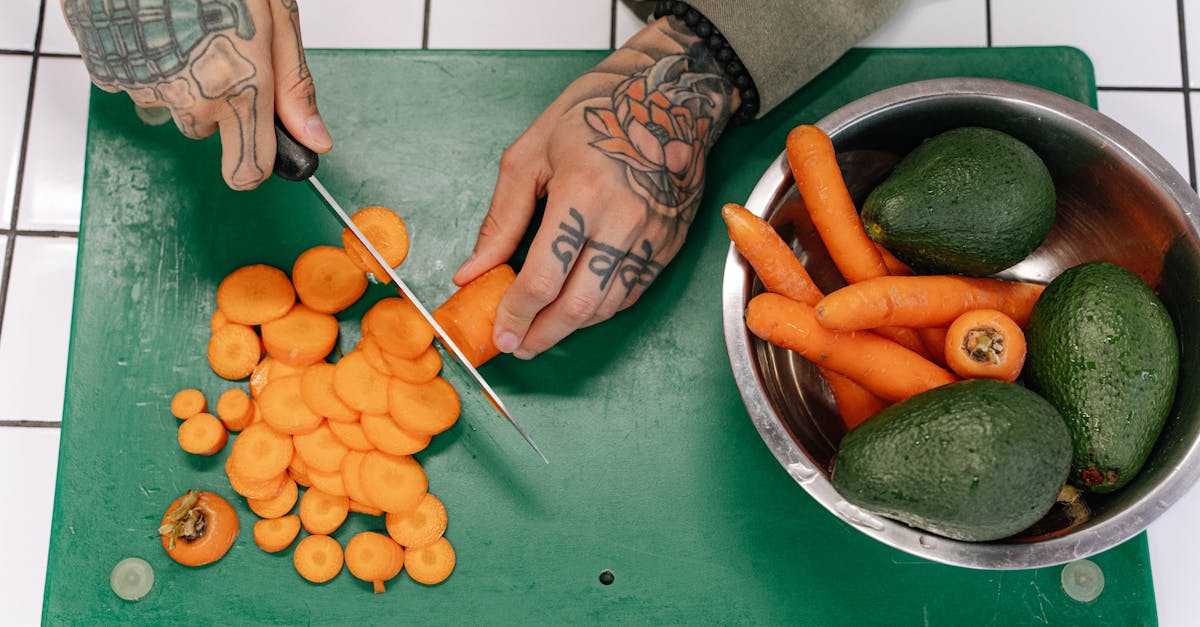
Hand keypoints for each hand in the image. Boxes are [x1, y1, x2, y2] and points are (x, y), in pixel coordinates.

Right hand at [61, 0, 330, 189]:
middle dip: (217, 103)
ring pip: (171, 105)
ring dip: (179, 80)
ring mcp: (145, 86)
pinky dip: (144, 62)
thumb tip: (314, 138)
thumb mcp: (277, 20)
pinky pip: (134, 83)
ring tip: (184, 30)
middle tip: (217, 49)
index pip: (248, 170)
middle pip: (208, 130)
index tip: (258, 159)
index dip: (256, 167)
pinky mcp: (107, 71)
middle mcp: (190, 97)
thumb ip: (295, 87)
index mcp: (239, 88)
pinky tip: (154, 28)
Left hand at [453, 17, 737, 358]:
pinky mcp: (669, 243)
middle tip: (519, 346)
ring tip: (542, 330)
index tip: (501, 333)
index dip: (516, 314)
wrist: (667, 97)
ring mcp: (652, 235)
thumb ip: (501, 221)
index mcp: (583, 191)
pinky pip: (631, 293)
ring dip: (571, 327)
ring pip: (608, 306)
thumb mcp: (530, 156)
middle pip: (579, 304)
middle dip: (543, 334)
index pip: (544, 276)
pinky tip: (577, 307)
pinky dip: (600, 309)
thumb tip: (472, 272)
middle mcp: (623, 219)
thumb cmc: (595, 114)